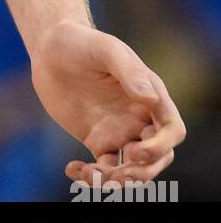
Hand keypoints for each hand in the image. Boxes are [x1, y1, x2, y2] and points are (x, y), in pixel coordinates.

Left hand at [31, 19, 185, 186]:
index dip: (161, 147)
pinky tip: (72, 169)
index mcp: (151, 96)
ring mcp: (120, 131)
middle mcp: (140, 118)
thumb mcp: (106, 49)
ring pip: (133, 168)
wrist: (49, 49)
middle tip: (116, 173)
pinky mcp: (98, 140)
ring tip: (91, 175)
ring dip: (119, 180)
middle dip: (143, 172)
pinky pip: (104, 168)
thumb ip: (129, 71)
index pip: (172, 131)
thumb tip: (151, 98)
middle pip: (158, 157)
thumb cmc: (81, 42)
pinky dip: (92, 176)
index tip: (135, 151)